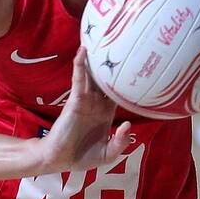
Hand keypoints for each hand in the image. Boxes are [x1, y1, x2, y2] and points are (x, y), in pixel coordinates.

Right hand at [37, 45, 132, 172]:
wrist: (60, 160)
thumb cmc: (82, 156)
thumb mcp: (108, 154)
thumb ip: (120, 143)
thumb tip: (128, 124)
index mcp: (106, 114)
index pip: (119, 94)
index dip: (128, 82)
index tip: (139, 69)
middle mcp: (98, 103)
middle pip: (107, 80)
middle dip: (114, 65)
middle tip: (126, 45)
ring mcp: (86, 100)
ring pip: (93, 76)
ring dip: (96, 59)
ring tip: (103, 39)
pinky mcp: (75, 99)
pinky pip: (79, 79)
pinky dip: (80, 65)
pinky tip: (83, 51)